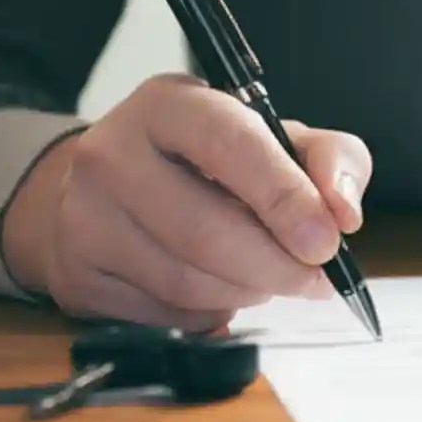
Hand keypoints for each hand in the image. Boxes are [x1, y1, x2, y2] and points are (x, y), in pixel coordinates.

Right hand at [1, 73, 372, 331]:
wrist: (112, 188)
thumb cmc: (210, 161)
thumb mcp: (276, 138)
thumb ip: (329, 158)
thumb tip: (344, 213)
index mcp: (169, 104)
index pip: (229, 144)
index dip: (285, 196)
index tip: (327, 239)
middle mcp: (111, 154)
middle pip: (206, 231)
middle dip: (277, 266)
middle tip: (316, 278)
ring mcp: (83, 218)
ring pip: (188, 283)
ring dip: (249, 292)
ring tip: (268, 275)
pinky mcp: (77, 276)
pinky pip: (166, 316)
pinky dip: (213, 314)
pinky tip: (222, 289)